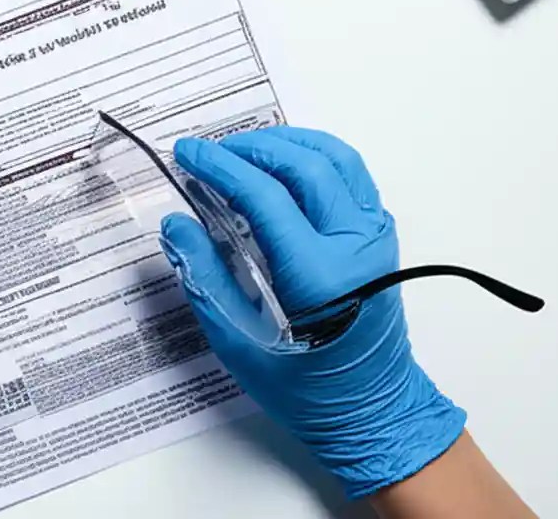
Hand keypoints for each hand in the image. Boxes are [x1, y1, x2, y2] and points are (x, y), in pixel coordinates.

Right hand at [159, 127, 464, 498]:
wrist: (373, 414)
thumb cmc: (307, 391)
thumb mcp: (238, 343)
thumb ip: (204, 277)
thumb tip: (177, 226)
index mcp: (320, 276)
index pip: (265, 196)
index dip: (220, 167)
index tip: (188, 153)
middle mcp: (355, 248)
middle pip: (303, 165)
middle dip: (250, 147)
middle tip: (209, 151)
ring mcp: (375, 238)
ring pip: (336, 159)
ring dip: (287, 143)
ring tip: (244, 148)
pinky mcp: (380, 238)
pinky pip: (351, 177)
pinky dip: (315, 157)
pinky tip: (282, 165)